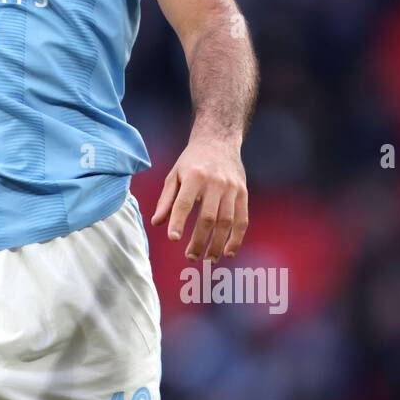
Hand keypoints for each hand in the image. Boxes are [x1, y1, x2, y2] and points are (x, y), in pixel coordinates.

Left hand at [150, 132, 248, 261]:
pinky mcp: (243, 193)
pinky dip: (236, 239)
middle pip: (208, 217)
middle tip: (190, 256)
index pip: (184, 202)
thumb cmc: (191, 161)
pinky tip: (228, 252)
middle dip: (199, 240)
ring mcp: (231, 188)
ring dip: (218, 244)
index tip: (173, 239)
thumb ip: (166, 200)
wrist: (219, 140)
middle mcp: (215, 182)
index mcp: (194, 176)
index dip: (178, 221)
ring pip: (226, 222)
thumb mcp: (174, 175)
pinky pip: (242, 220)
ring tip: (208, 259)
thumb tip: (157, 223)